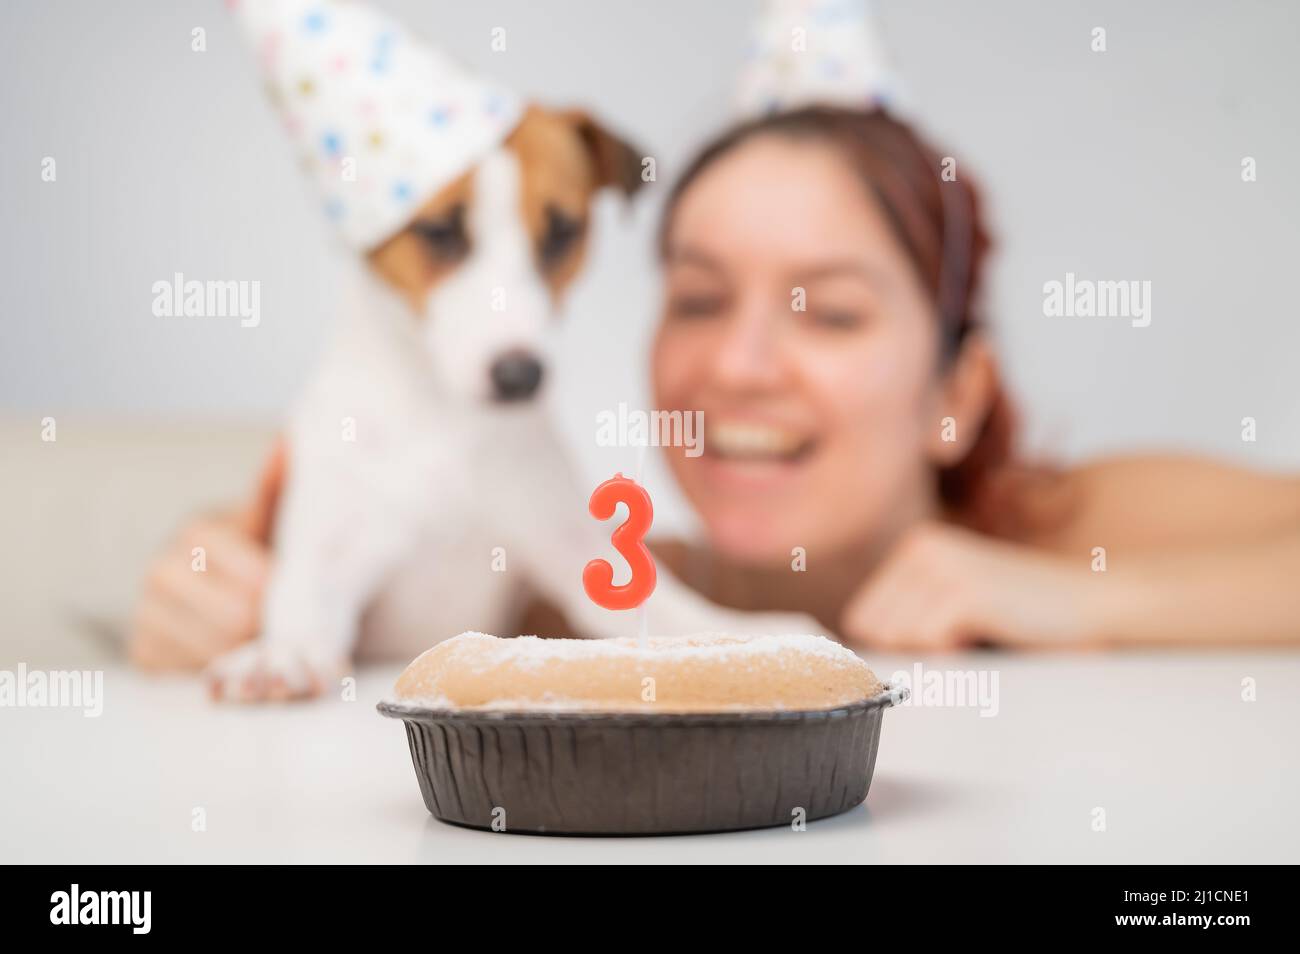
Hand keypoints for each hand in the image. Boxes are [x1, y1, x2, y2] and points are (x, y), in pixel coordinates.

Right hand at [128, 440, 285, 670]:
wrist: (214, 580)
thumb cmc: (254, 548)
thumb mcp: (271, 519)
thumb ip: (278, 487)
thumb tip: (290, 439)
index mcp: (197, 530)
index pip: (259, 584)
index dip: (287, 598)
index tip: (302, 597)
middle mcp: (161, 569)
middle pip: (239, 622)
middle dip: (269, 627)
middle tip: (286, 623)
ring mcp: (144, 612)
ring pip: (217, 654)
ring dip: (247, 653)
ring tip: (261, 636)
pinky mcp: (140, 651)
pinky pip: (191, 676)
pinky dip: (220, 671)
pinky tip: (232, 652)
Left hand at [840, 521, 1103, 651]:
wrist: (1095, 600)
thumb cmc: (1026, 613)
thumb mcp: (957, 600)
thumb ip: (909, 614)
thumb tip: (852, 652)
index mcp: (916, 546)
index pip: (864, 617)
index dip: (898, 644)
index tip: (940, 643)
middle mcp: (921, 548)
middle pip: (875, 630)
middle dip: (913, 649)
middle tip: (962, 640)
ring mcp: (941, 568)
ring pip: (899, 639)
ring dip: (937, 652)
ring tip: (978, 635)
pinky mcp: (964, 593)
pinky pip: (928, 645)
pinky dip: (955, 655)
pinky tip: (987, 635)